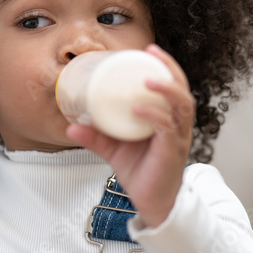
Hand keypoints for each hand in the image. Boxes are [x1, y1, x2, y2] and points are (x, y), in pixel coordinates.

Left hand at [66, 44, 194, 228]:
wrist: (151, 204)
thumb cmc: (139, 172)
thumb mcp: (113, 150)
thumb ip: (95, 136)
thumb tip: (70, 124)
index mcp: (167, 120)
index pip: (174, 86)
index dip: (166, 66)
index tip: (149, 48)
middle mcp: (177, 126)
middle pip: (183, 91)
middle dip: (170, 69)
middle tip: (152, 53)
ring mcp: (176, 139)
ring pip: (181, 107)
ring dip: (166, 89)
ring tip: (148, 78)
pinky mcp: (171, 153)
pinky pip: (167, 128)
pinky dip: (153, 115)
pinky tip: (138, 108)